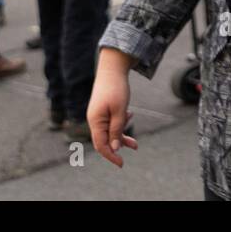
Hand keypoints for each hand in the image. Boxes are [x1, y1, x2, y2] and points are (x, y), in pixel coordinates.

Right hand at [88, 49, 137, 166]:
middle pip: (105, 140)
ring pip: (109, 131)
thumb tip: (115, 148)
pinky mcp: (103, 109)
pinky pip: (111, 122)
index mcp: (95, 121)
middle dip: (119, 145)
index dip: (111, 155)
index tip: (121, 163)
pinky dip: (121, 123)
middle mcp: (94, 119)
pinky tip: (130, 115)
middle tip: (135, 147)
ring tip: (136, 141)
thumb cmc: (116, 89)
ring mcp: (98, 114)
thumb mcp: (119, 111)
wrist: (112, 68)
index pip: (101, 145)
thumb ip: (116, 130)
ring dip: (122, 134)